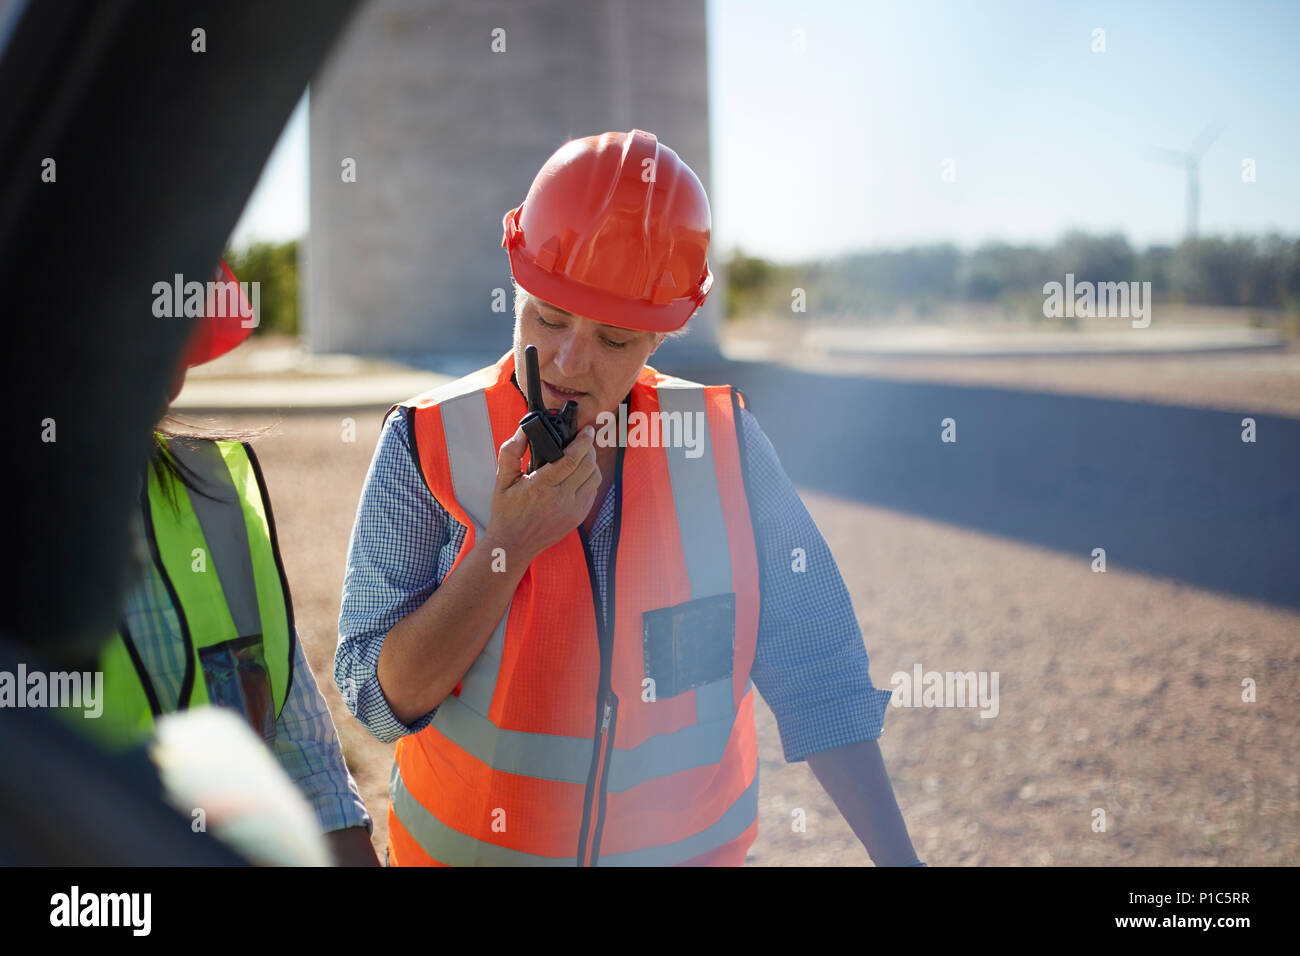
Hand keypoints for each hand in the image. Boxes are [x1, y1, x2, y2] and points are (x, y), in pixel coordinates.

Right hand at [484, 424, 599, 562]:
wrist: (513, 544)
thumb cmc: (507, 512)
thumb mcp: (502, 480)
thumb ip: (510, 452)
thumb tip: (523, 430)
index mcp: (541, 487)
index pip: (570, 459)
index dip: (582, 442)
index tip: (586, 430)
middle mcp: (560, 499)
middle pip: (587, 466)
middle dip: (589, 448)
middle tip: (584, 440)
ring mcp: (572, 510)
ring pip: (594, 478)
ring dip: (592, 463)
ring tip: (583, 455)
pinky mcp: (578, 518)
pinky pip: (592, 492)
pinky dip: (590, 479)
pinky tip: (580, 474)